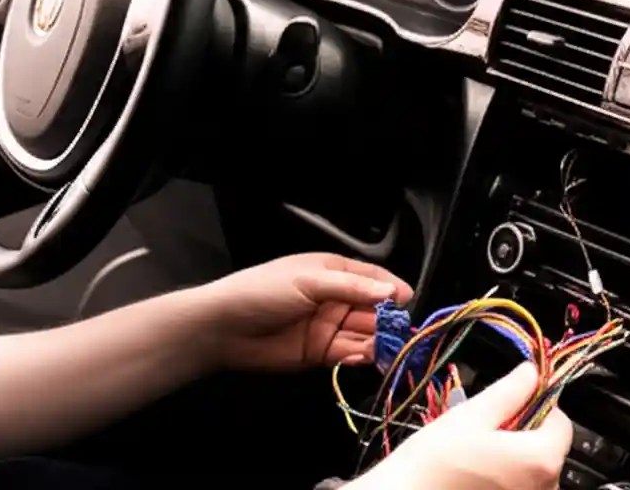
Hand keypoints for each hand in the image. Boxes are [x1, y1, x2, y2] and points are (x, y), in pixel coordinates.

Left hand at [187, 253, 412, 371]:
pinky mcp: (320, 353)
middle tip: (403, 333)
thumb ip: (352, 288)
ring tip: (388, 350)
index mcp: (334, 272)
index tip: (407, 301)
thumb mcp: (309, 281)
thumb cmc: (263, 291)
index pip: (373, 278)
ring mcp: (329, 327)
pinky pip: (348, 353)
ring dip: (378, 341)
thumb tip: (393, 291)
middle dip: (389, 320)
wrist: (222, 327)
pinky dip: (360, 356)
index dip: (392, 289)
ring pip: (365, 334)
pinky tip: (364, 357)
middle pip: (373, 309)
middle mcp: (336, 299)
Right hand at [348, 363, 573, 489]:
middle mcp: (545, 487)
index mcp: (542, 458)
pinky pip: (518, 487)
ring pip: (532, 470)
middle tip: (486, 425)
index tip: (513, 399)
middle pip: (547, 447)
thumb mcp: (472, 415)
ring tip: (475, 451)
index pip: (561, 421)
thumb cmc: (434, 463)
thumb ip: (510, 391)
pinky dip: (504, 477)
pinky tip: (475, 473)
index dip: (538, 404)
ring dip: (512, 456)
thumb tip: (532, 372)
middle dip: (523, 431)